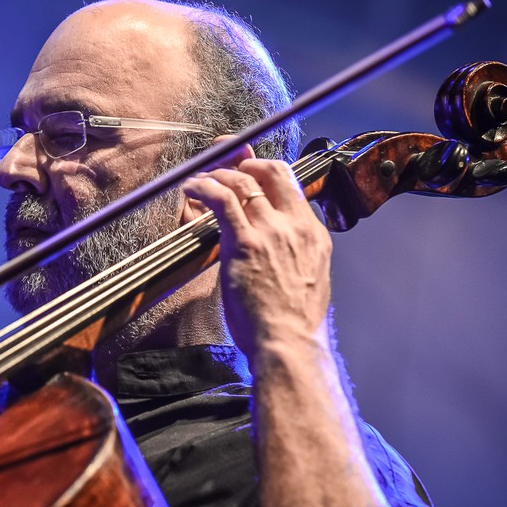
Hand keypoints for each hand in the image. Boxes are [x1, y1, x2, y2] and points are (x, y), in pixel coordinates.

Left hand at [182, 158, 331, 358]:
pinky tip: (193, 188)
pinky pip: (222, 199)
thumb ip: (296, 255)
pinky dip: (204, 187)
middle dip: (246, 163)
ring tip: (203, 180)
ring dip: (218, 174)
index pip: (292, 186)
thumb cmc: (293, 323)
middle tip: (226, 168)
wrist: (289, 343)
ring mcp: (270, 232)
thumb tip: (280, 250)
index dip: (268, 172)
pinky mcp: (244, 243)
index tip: (251, 172)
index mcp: (313, 235)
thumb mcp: (309, 279)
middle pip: (271, 172)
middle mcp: (295, 226)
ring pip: (242, 181)